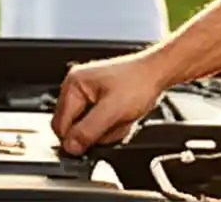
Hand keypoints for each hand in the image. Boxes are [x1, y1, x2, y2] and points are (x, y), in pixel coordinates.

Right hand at [51, 51, 166, 154]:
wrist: (159, 73)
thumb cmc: (139, 82)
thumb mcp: (113, 110)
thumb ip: (89, 129)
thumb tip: (70, 147)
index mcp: (73, 84)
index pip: (61, 125)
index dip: (78, 137)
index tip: (96, 139)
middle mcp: (76, 87)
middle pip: (74, 128)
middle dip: (96, 132)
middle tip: (114, 123)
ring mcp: (88, 94)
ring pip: (88, 128)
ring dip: (107, 129)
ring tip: (122, 117)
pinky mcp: (99, 100)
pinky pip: (99, 123)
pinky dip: (112, 125)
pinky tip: (123, 117)